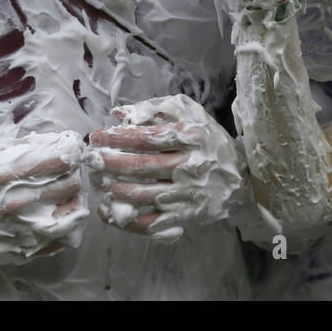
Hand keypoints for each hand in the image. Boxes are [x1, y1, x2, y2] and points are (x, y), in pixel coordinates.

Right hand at [0, 130, 87, 284]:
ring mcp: (25, 228)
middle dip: (73, 173)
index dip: (72, 150)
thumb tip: (56, 138)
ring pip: (75, 210)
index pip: (63, 157)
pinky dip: (68, 223)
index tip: (72, 149)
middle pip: (73, 182)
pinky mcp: (28, 248)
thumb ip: (22, 145)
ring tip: (64, 193)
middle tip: (68, 172)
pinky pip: (66, 235)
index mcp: (10, 174)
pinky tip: (58, 214)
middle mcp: (20, 202)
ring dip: (74, 198)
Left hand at [87, 95, 244, 240]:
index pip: (147, 137)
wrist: (240, 177)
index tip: (97, 136)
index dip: (118, 137)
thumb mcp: (191, 114)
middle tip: (91, 159)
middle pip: (142, 166)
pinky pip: (149, 222)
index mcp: (192, 137)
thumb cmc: (209, 141)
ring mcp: (187, 194)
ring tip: (98, 181)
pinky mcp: (184, 216)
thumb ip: (156, 108)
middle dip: (110, 162)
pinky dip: (125, 218)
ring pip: (142, 194)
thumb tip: (119, 113)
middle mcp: (191, 166)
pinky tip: (108, 209)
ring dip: (114, 188)